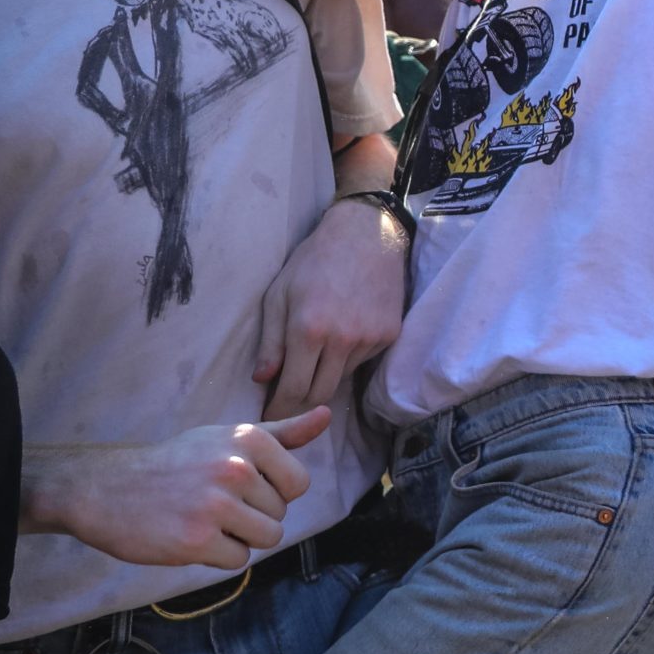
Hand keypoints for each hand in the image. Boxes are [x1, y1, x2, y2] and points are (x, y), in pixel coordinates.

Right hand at [40, 410, 328, 569]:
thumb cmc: (176, 462)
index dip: (274, 491)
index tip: (241, 486)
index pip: (299, 484)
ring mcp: (216, 505)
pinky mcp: (196, 540)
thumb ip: (282, 432)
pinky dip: (218, 556)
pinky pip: (238, 560)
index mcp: (249, 439)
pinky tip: (191, 537)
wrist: (108, 489)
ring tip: (206, 520)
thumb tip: (327, 415)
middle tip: (214, 503)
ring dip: (240, 538)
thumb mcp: (228, 437)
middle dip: (253, 515)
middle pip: (281, 514)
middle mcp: (236, 468)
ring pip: (265, 538)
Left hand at [253, 195, 407, 419]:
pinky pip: (363, 361)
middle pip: (320, 395)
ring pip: (342, 378)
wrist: (365, 234)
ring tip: (316, 359)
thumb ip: (270, 341)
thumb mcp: (278, 295)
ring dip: (325, 376)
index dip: (279, 410)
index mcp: (308, 330)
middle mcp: (342, 340)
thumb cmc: (313, 261)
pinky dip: (348, 359)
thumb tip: (263, 380)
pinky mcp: (389, 334)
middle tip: (287, 404)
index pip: (292, 391)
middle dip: (300, 404)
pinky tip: (342, 336)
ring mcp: (370, 338)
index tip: (270, 419)